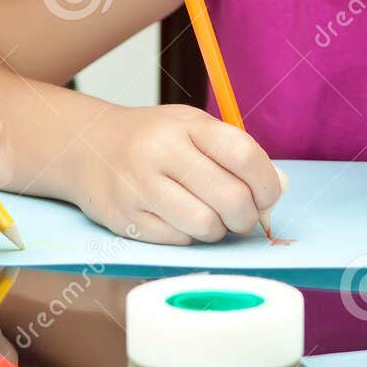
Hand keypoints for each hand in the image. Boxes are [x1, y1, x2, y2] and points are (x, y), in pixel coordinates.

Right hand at [74, 104, 283, 243]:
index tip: (267, 195)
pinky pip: (178, 241)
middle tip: (242, 216)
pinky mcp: (125, 219)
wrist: (87, 146)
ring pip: (205, 225)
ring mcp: (140, 187)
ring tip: (211, 218)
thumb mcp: (193, 129)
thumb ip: (235, 154)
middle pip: (230, 197)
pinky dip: (189, 237)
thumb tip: (279, 188)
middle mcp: (161, 152)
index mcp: (187, 125)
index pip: (244, 154)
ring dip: (218, 230)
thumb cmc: (153, 139)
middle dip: (246, 217)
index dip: (266, 183)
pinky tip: (181, 220)